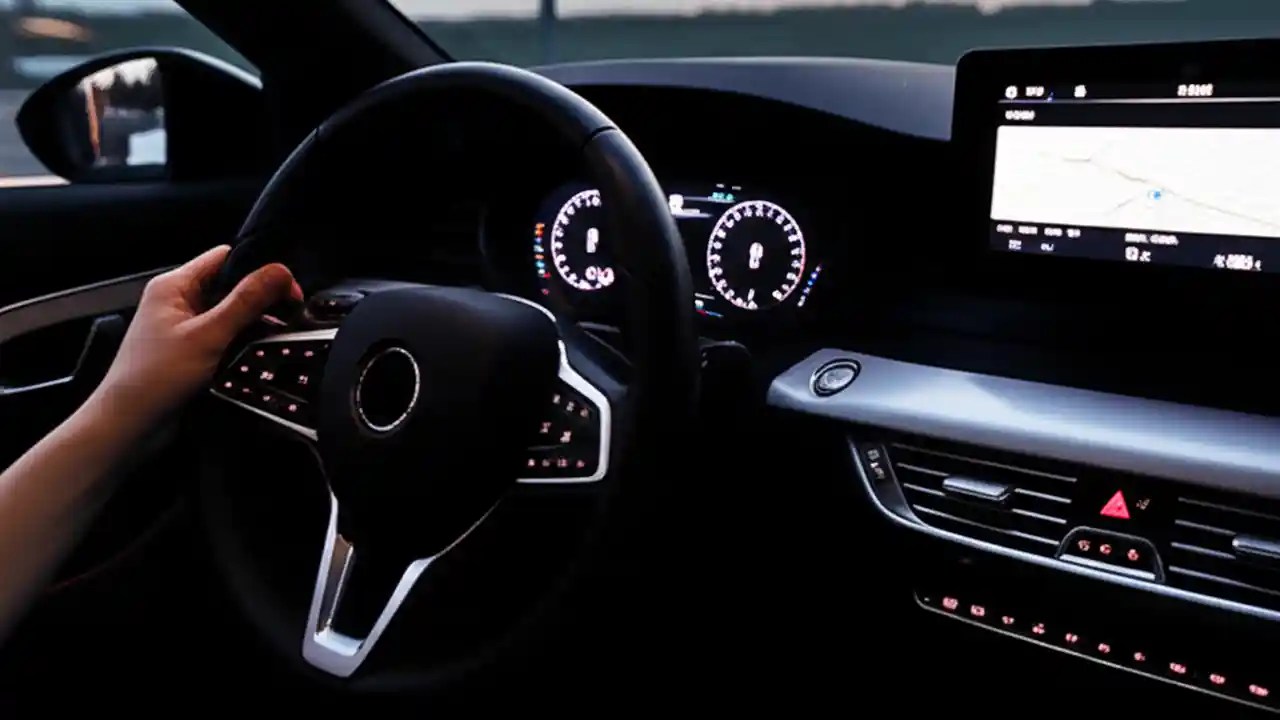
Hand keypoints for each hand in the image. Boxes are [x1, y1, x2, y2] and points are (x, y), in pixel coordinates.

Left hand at [90, 245, 301, 428]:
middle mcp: (179, 301)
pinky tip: (263, 353)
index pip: (225, 258)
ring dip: (255, 324)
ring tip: (282, 336)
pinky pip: (225, 337)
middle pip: (231, 286)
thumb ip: (246, 301)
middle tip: (292, 314)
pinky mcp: (192, 351)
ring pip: (231, 314)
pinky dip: (245, 342)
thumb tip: (281, 271)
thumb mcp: (208, 335)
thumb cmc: (156, 377)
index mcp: (174, 285)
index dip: (258, 267)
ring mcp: (185, 328)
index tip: (288, 287)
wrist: (129, 425)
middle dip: (262, 299)